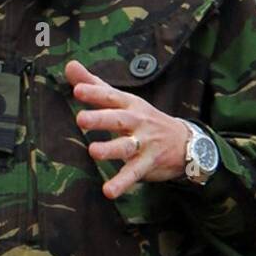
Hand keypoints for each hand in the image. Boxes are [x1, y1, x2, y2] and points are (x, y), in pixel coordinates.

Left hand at [65, 59, 189, 198]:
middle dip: (101, 119)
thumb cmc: (144, 118)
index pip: (110, 96)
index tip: (77, 89)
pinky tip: (108, 191)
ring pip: (126, 146)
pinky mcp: (148, 163)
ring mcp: (144, 143)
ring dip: (110, 149)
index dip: (94, 92)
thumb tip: (69, 64)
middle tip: (81, 119)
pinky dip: (122, 183)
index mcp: (129, 104)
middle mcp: (137, 122)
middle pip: (118, 119)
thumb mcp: (121, 99)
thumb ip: (94, 84)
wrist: (186, 142)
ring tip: (93, 152)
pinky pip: (133, 173)